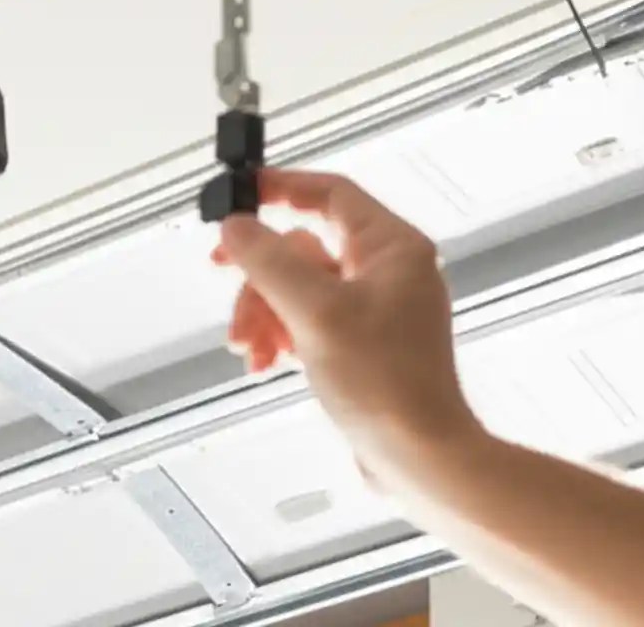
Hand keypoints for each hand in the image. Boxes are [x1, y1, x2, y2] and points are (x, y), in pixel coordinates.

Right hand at [211, 169, 484, 486]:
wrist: (418, 456)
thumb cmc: (386, 384)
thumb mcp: (315, 312)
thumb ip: (269, 262)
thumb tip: (236, 226)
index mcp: (392, 248)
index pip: (331, 194)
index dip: (283, 188)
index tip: (242, 194)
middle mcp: (387, 272)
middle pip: (303, 250)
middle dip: (261, 279)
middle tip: (225, 281)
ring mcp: (375, 310)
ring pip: (299, 290)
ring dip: (265, 315)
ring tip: (249, 349)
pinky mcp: (362, 344)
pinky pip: (308, 322)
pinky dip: (282, 337)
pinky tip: (267, 364)